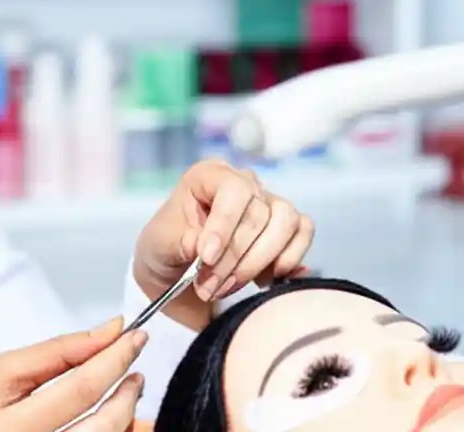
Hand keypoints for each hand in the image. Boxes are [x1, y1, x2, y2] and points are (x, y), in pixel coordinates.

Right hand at [0, 318, 148, 431]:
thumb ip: (55, 352)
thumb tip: (106, 331)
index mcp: (11, 428)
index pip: (82, 389)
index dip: (116, 358)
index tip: (135, 336)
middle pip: (105, 427)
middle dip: (128, 390)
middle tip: (134, 364)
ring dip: (125, 414)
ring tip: (125, 389)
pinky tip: (106, 418)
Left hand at [133, 160, 314, 327]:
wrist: (176, 274)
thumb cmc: (165, 250)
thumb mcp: (160, 246)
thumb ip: (181, 243)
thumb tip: (206, 249)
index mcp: (209, 175)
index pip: (232, 190)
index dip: (224, 225)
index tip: (207, 258)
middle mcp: (244, 183)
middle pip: (259, 214)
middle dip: (234, 259)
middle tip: (209, 287)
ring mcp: (269, 203)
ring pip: (286, 224)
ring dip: (259, 263)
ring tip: (228, 287)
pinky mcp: (286, 228)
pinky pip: (303, 234)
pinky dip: (288, 260)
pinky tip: (262, 280)